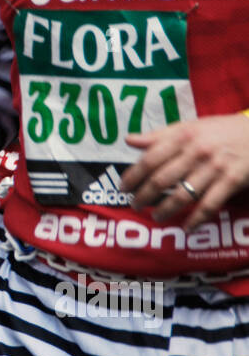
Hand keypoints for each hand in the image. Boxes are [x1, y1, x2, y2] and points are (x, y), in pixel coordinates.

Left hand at [121, 113, 248, 228]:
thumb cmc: (220, 130)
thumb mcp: (190, 126)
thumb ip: (159, 136)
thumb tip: (129, 139)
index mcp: (184, 136)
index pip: (150, 159)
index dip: (134, 176)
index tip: (123, 188)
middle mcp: (197, 151)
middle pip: (162, 180)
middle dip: (144, 196)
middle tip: (135, 205)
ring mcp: (215, 167)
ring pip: (183, 195)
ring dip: (166, 210)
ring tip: (156, 216)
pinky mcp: (232, 181)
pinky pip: (209, 205)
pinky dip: (197, 219)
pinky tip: (187, 228)